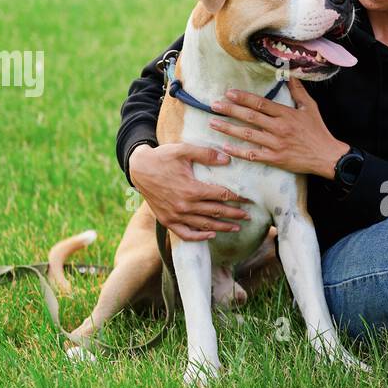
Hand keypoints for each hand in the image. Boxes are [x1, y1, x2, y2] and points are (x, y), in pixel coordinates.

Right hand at [128, 142, 251, 241]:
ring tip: (236, 228)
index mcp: (192, 189)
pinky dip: (199, 237)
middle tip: (247, 216)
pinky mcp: (167, 220)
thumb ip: (206, 154)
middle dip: (234, 215)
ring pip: (204, 225)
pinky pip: (185, 234)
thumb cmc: (163, 158)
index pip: (221, 195)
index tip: (248, 200)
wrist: (139, 169)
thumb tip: (227, 159)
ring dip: (222, 227)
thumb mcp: (184, 150)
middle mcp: (185, 205)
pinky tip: (210, 235)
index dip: (237, 198)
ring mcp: (175, 215)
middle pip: (216, 212)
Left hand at [208, 79, 348, 178]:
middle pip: (250, 117)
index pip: (260, 103)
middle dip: (230, 110)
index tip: (229, 93)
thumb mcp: (310, 107)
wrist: (327, 156)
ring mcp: (276, 144)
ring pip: (248, 135)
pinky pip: (253, 155)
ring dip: (229, 129)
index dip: (243, 98)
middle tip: (213, 106)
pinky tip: (226, 147)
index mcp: (286, 114)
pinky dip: (239, 151)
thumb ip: (298, 91)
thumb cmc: (318, 131)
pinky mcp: (275, 159)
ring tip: (213, 123)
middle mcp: (279, 128)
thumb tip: (289, 73)